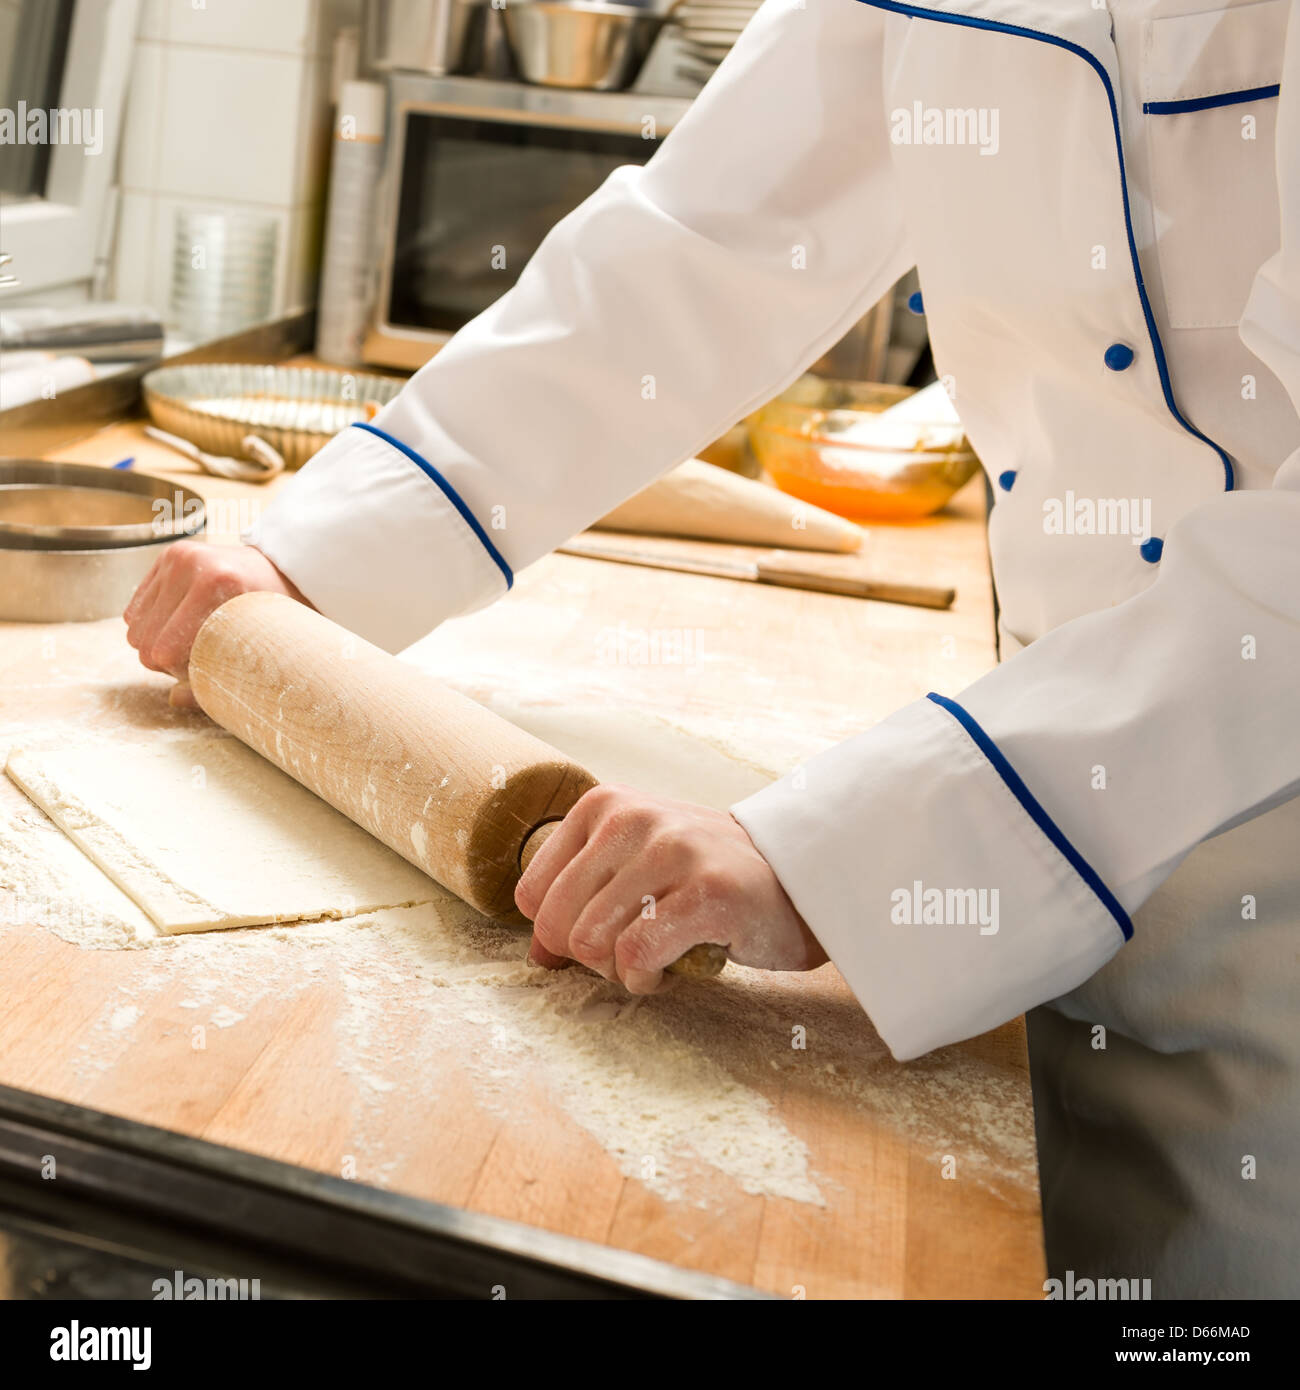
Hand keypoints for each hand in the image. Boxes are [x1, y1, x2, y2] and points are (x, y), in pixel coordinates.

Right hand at [124, 541, 310, 707]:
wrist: (284, 572)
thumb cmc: (272, 617)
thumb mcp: (259, 649)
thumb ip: (218, 680)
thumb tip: (174, 700)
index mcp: (217, 582)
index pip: (166, 650)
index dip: (179, 672)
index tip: (205, 673)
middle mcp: (190, 563)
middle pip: (145, 640)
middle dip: (164, 662)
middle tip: (196, 661)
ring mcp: (175, 557)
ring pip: (134, 627)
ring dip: (155, 645)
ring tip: (189, 645)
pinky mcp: (165, 557)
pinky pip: (134, 611)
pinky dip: (150, 627)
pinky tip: (177, 628)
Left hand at [516, 784, 826, 992]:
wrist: (799, 873)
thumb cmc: (707, 876)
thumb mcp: (634, 866)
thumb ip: (581, 898)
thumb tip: (538, 955)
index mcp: (605, 805)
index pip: (532, 894)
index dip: (557, 933)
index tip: (600, 935)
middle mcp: (633, 819)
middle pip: (556, 922)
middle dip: (586, 957)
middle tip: (629, 954)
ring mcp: (672, 852)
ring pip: (590, 940)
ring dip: (618, 970)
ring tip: (653, 958)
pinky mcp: (707, 892)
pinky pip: (636, 955)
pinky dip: (644, 978)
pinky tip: (670, 968)